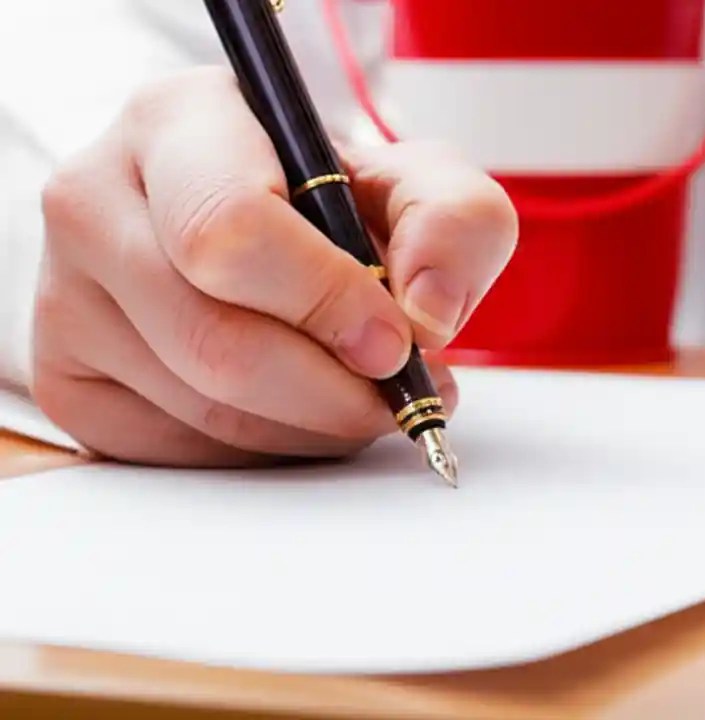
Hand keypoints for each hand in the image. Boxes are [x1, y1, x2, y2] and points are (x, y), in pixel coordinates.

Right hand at [32, 68, 516, 465]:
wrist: (266, 230)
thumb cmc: (334, 202)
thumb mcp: (419, 183)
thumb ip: (455, 224)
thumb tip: (426, 315)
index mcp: (177, 123)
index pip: (231, 229)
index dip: (327, 302)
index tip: (396, 341)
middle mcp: (94, 200)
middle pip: (215, 340)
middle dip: (333, 389)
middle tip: (400, 390)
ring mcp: (65, 296)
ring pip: (203, 408)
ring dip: (314, 425)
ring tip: (363, 392)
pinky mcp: (69, 379)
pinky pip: (180, 450)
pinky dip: (267, 448)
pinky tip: (300, 406)